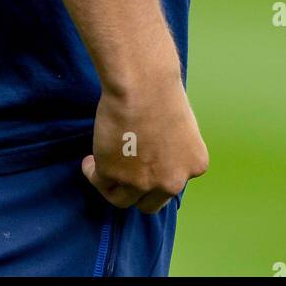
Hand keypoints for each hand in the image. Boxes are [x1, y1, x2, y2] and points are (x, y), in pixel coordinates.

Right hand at [81, 70, 208, 213]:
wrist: (143, 83)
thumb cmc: (161, 91)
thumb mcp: (182, 126)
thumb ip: (173, 149)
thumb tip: (154, 157)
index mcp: (195, 165)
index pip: (173, 184)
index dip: (154, 175)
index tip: (142, 165)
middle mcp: (173, 181)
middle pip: (150, 203)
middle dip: (137, 190)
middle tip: (124, 172)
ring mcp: (142, 182)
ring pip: (122, 200)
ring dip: (112, 186)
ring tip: (101, 165)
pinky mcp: (112, 175)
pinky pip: (98, 182)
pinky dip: (92, 172)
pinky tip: (90, 160)